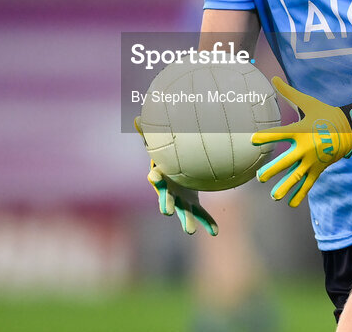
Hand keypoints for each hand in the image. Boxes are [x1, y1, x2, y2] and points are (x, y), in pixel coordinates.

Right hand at [134, 116, 217, 235]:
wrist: (176, 172)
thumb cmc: (166, 157)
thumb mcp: (159, 145)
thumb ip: (149, 134)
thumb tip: (137, 119)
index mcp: (162, 177)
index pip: (156, 176)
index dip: (155, 176)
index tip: (154, 176)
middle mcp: (169, 191)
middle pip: (166, 199)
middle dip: (166, 204)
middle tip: (167, 210)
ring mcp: (181, 200)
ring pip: (183, 212)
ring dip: (186, 220)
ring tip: (188, 230)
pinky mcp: (193, 204)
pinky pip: (201, 214)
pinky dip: (207, 222)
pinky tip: (215, 232)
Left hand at [251, 77, 351, 206]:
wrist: (349, 128)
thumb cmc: (324, 113)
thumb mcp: (307, 102)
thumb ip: (288, 93)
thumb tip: (273, 78)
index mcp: (300, 131)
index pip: (279, 134)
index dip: (265, 137)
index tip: (252, 140)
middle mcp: (305, 148)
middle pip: (286, 161)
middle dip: (272, 169)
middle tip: (259, 177)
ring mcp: (312, 161)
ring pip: (297, 177)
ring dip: (285, 187)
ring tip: (274, 196)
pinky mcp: (318, 169)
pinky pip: (308, 184)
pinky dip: (299, 194)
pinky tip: (290, 203)